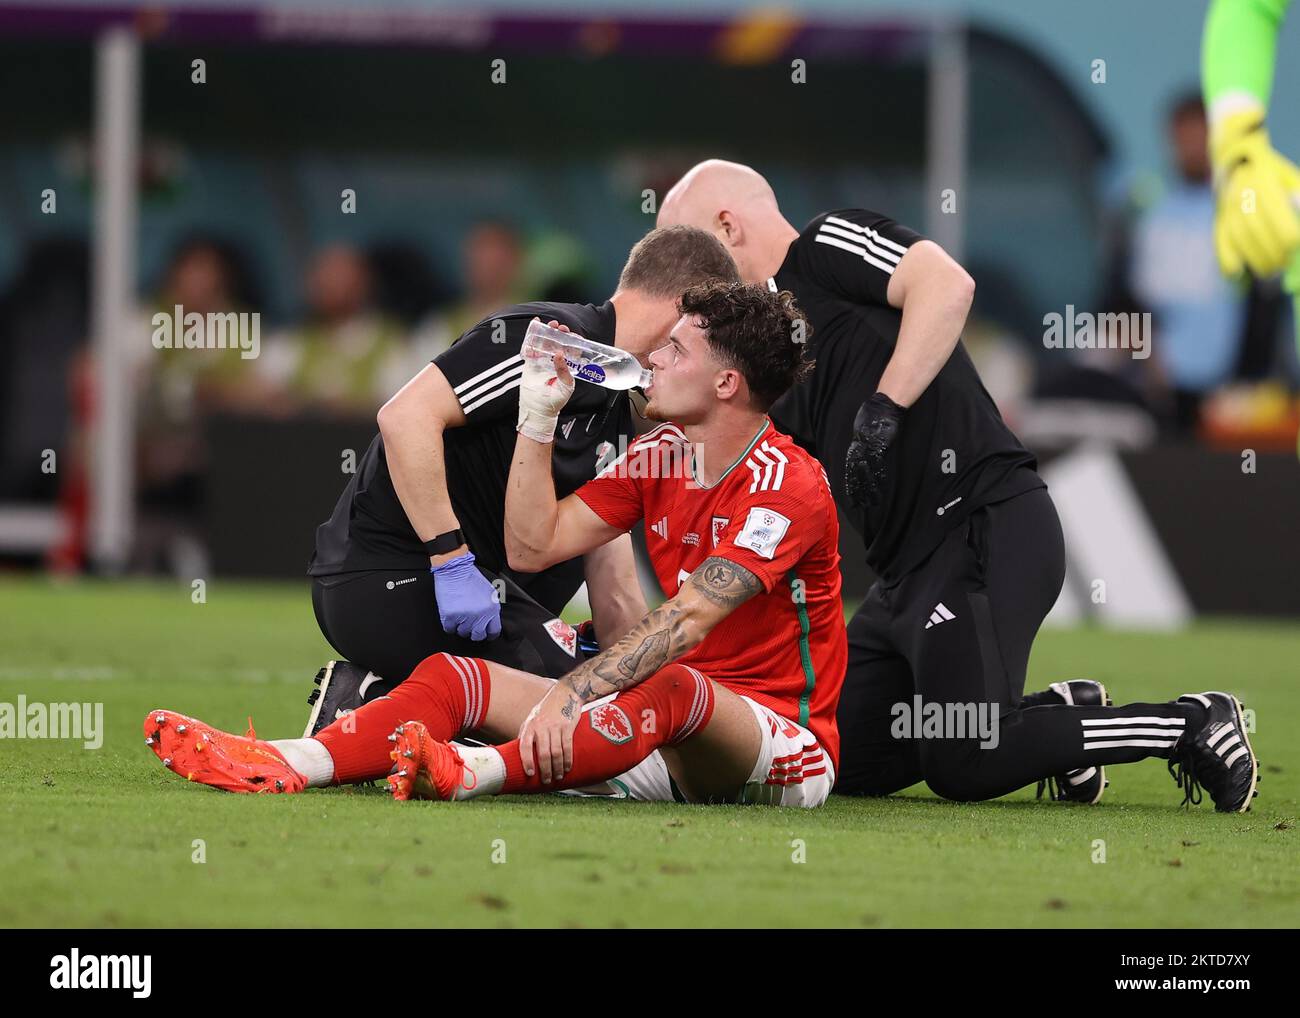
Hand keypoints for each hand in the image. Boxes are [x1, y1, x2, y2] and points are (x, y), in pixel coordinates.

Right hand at [430, 550, 501, 639]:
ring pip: (463, 633)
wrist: (455, 570)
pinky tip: (452, 617)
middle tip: (470, 626)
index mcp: (492, 609)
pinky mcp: (450, 616)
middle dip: (474, 633)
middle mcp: (479, 615)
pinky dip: (450, 625)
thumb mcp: (490, 593)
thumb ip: (492, 608)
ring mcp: (464, 616)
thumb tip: (491, 622)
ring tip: (460, 616)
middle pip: (478, 635)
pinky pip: (450, 629)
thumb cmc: (471, 579)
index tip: (485, 634)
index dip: (489, 634)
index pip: (494, 631)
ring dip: (461, 627)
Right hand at [517, 319, 576, 442]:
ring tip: (550, 325)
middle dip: (559, 334)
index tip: (572, 334)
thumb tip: (559, 354)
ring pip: (545, 343)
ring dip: (547, 332)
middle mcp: (555, 362)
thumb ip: (563, 370)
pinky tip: (534, 326)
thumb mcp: (565, 386)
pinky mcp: (531, 363)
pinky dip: (532, 337)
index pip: (570, 350)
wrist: (538, 409)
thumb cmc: (555, 401)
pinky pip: (531, 347)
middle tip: (560, 328)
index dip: (571, 341)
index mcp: (566, 367)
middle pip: (557, 343)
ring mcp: (542, 361)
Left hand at [517, 679, 582, 783]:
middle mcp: (541, 726)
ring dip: (557, 767)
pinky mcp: (568, 726)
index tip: (530, 774)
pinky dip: (568, 759)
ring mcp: (555, 726)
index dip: (526, 761)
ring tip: (557, 776)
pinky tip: (568, 767)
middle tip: (546, 780)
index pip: (524, 746)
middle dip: (545, 770)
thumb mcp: (531, 720)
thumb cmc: (545, 710)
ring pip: (556, 752)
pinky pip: (568, 746)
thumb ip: (525, 736)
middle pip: (543, 753)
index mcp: (529, 726)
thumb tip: (516, 755)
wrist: (564, 694)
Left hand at [844, 392, 905, 511]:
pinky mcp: (879, 447)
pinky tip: (878, 487)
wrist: (881, 408)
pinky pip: (877, 466)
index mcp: (855, 448)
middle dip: (857, 491)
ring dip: (867, 489)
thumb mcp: (861, 433)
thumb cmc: (872, 418)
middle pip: (856, 475)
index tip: (851, 496)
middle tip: (857, 505)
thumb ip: (860, 444)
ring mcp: (869, 450)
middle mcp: (860, 451)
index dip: (851, 484)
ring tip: (868, 501)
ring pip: (866, 474)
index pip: (850, 471)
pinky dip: (878, 477)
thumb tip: (859, 454)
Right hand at [1211, 109, 1299, 278]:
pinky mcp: (1217, 220)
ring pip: (1240, 239)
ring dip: (1256, 260)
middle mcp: (1240, 194)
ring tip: (1270, 271)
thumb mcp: (1290, 176)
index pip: (1276, 217)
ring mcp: (1225, 208)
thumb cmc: (1274, 171)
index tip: (1296, 246)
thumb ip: (1297, 190)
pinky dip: (1226, 260)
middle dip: (1273, 253)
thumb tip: (1298, 206)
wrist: (1238, 160)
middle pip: (1257, 231)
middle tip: (1285, 264)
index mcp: (1263, 181)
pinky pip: (1219, 243)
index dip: (1289, 237)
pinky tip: (1237, 273)